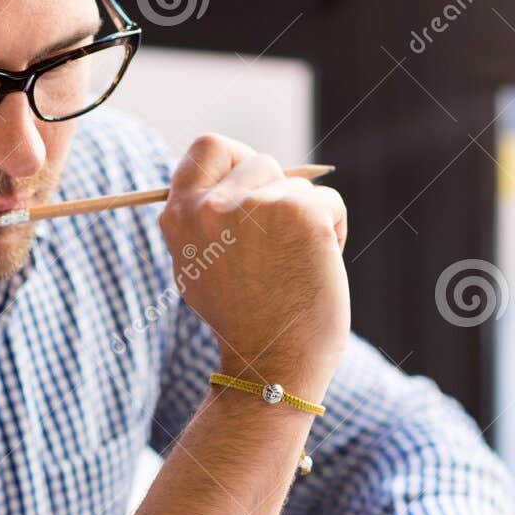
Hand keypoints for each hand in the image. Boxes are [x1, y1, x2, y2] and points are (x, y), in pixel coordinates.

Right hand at [158, 134, 349, 395]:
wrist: (272, 367)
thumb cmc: (244, 323)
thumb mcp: (199, 269)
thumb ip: (205, 222)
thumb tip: (236, 181)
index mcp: (180, 217)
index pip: (209, 147)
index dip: (237, 160)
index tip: (254, 189)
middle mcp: (212, 207)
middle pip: (261, 162)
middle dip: (278, 197)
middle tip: (279, 248)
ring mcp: (256, 207)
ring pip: (297, 186)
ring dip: (307, 217)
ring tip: (296, 264)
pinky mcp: (301, 214)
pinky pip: (329, 203)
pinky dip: (334, 232)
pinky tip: (320, 267)